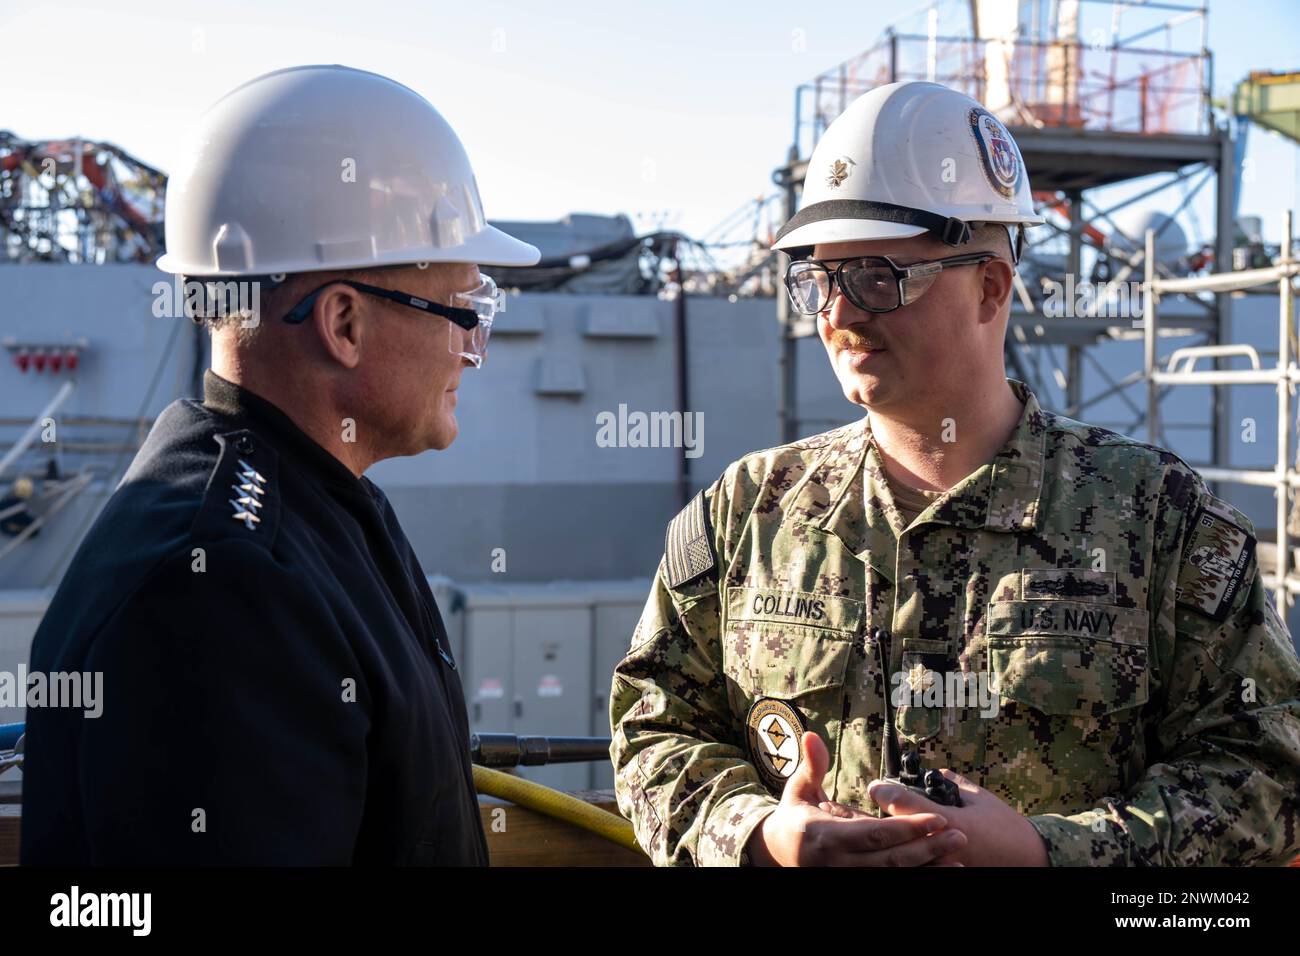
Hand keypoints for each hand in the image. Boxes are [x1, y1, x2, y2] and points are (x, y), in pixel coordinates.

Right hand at [745, 733, 965, 865]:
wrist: (779, 853)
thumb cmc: (793, 816)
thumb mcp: (797, 789)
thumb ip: (811, 765)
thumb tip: (811, 734)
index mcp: (825, 837)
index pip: (874, 834)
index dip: (907, 828)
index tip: (939, 818)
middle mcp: (838, 864)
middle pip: (891, 860)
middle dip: (927, 848)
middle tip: (960, 837)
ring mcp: (846, 877)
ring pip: (894, 876)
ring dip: (927, 867)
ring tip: (958, 857)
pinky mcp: (853, 882)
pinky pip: (889, 881)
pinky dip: (916, 875)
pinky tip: (939, 869)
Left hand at [867, 769, 1048, 866]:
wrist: (1028, 859)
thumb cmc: (1004, 826)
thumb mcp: (978, 797)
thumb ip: (950, 782)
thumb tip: (929, 773)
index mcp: (947, 822)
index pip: (901, 804)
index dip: (884, 792)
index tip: (876, 788)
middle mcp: (939, 846)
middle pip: (892, 829)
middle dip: (881, 815)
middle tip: (874, 804)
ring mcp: (939, 866)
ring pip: (899, 850)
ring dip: (891, 836)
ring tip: (881, 824)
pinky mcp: (941, 875)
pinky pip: (916, 863)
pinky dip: (906, 853)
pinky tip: (902, 843)